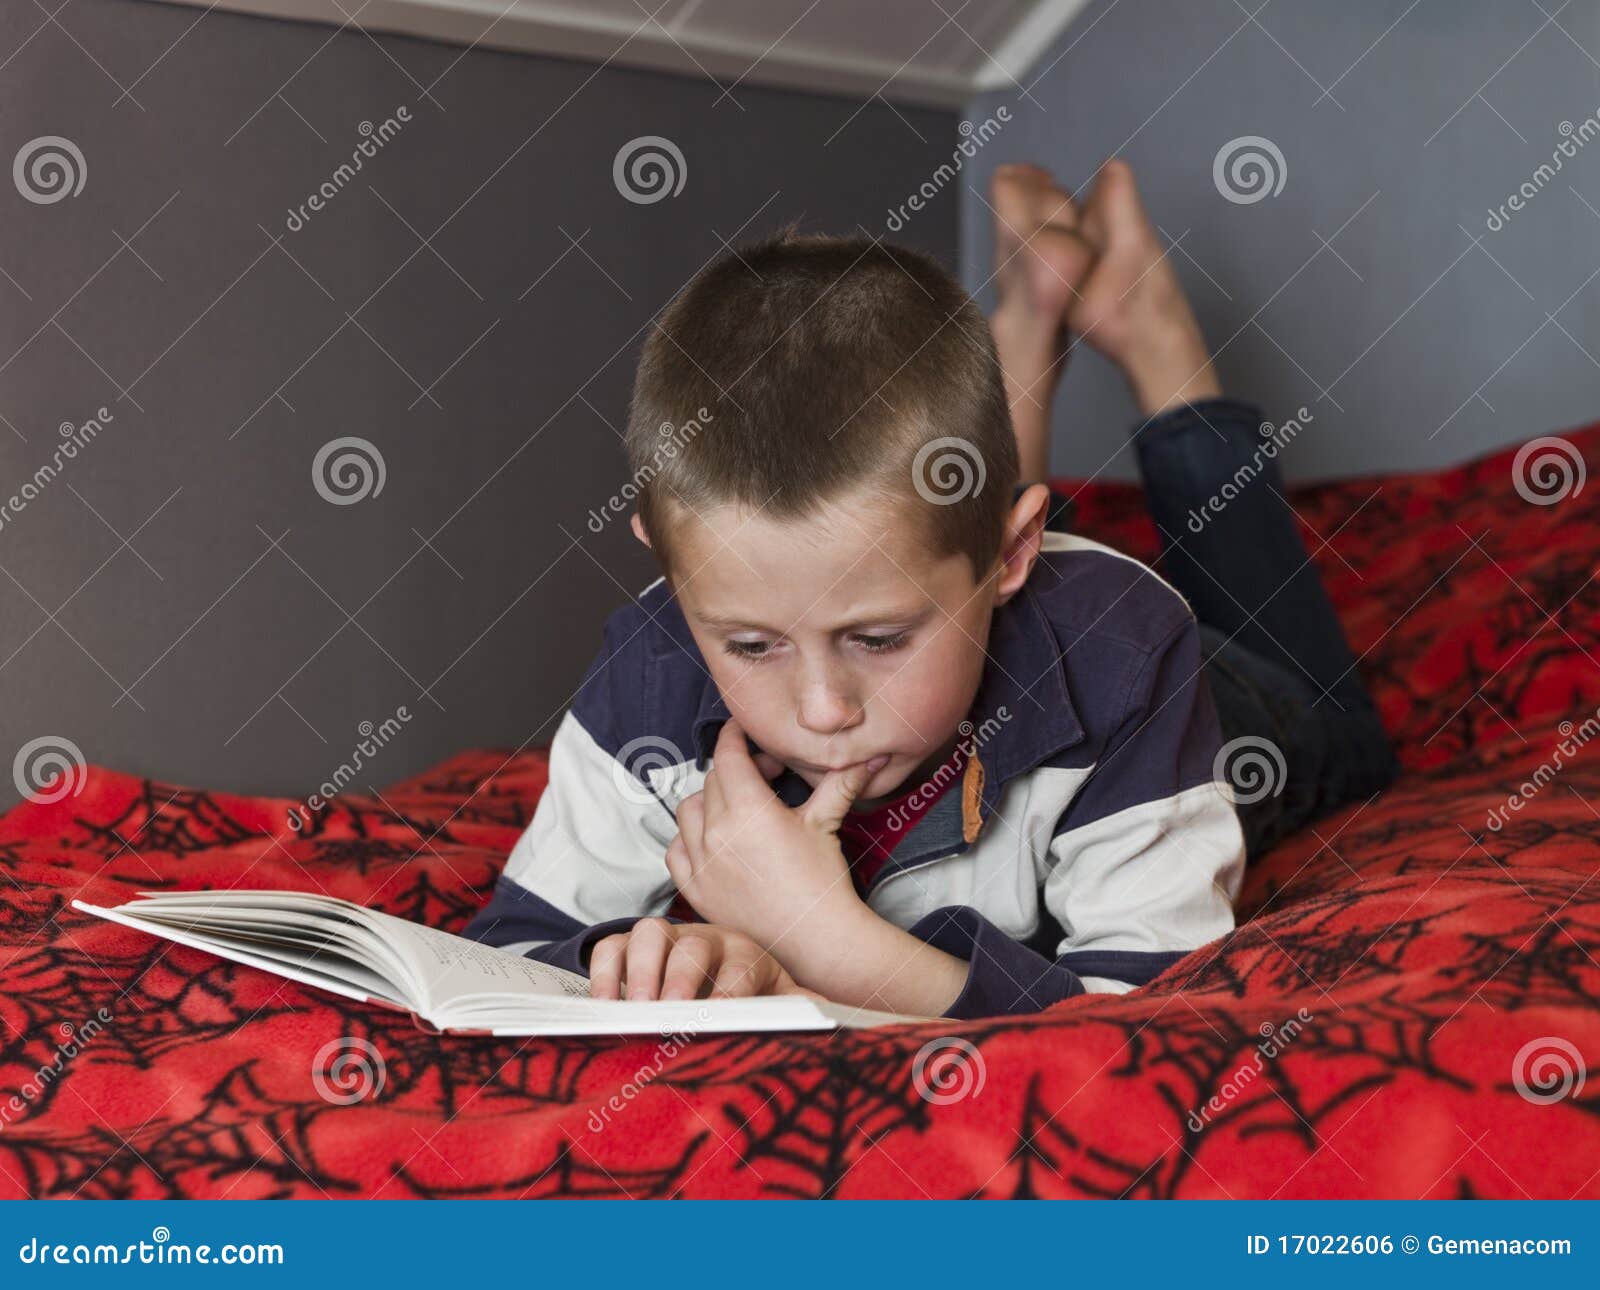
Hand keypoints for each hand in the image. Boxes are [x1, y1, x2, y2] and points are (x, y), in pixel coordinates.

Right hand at [587, 918, 804, 1000]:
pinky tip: (602, 1006)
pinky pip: (612, 946)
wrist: (733, 984)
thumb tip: (831, 1025)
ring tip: (632, 1009)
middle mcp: (709, 942)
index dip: (730, 991)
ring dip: (639, 971)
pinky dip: (603, 971)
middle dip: (679, 979)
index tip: (718, 1017)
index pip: (742, 967)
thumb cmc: (757, 1002)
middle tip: (667, 1014)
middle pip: (693, 946)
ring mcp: (670, 941)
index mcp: (750, 957)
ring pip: (650, 933)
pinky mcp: (635, 950)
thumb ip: (799, 1014)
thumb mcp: (784, 1007)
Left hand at [666, 720, 884, 955]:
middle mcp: (717, 832)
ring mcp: (702, 863)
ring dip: (709, 800)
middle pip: (713, 780)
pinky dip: (688, 838)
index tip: (741, 731)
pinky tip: (710, 839)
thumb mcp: (827, 824)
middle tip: (765, 776)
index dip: (734, 736)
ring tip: (736, 806)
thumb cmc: (822, 884)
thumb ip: (840, 784)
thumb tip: (871, 759)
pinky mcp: (695, 890)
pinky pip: (675, 851)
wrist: (815, 939)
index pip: (728, 755)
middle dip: (736, 769)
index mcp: (748, 810)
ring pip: (688, 811)